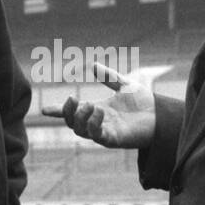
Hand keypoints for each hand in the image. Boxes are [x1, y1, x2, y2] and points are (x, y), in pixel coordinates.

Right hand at [41, 63, 155, 148]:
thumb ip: (109, 77)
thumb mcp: (124, 85)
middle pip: (72, 123)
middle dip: (67, 112)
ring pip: (81, 131)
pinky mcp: (114, 139)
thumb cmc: (143, 102)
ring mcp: (105, 132)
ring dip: (80, 118)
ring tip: (90, 104)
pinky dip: (94, 125)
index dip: (58, 111)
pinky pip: (98, 136)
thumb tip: (94, 65)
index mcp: (97, 110)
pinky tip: (100, 112)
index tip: (43, 109)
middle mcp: (98, 123)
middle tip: (73, 98)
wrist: (161, 114)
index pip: (73, 112)